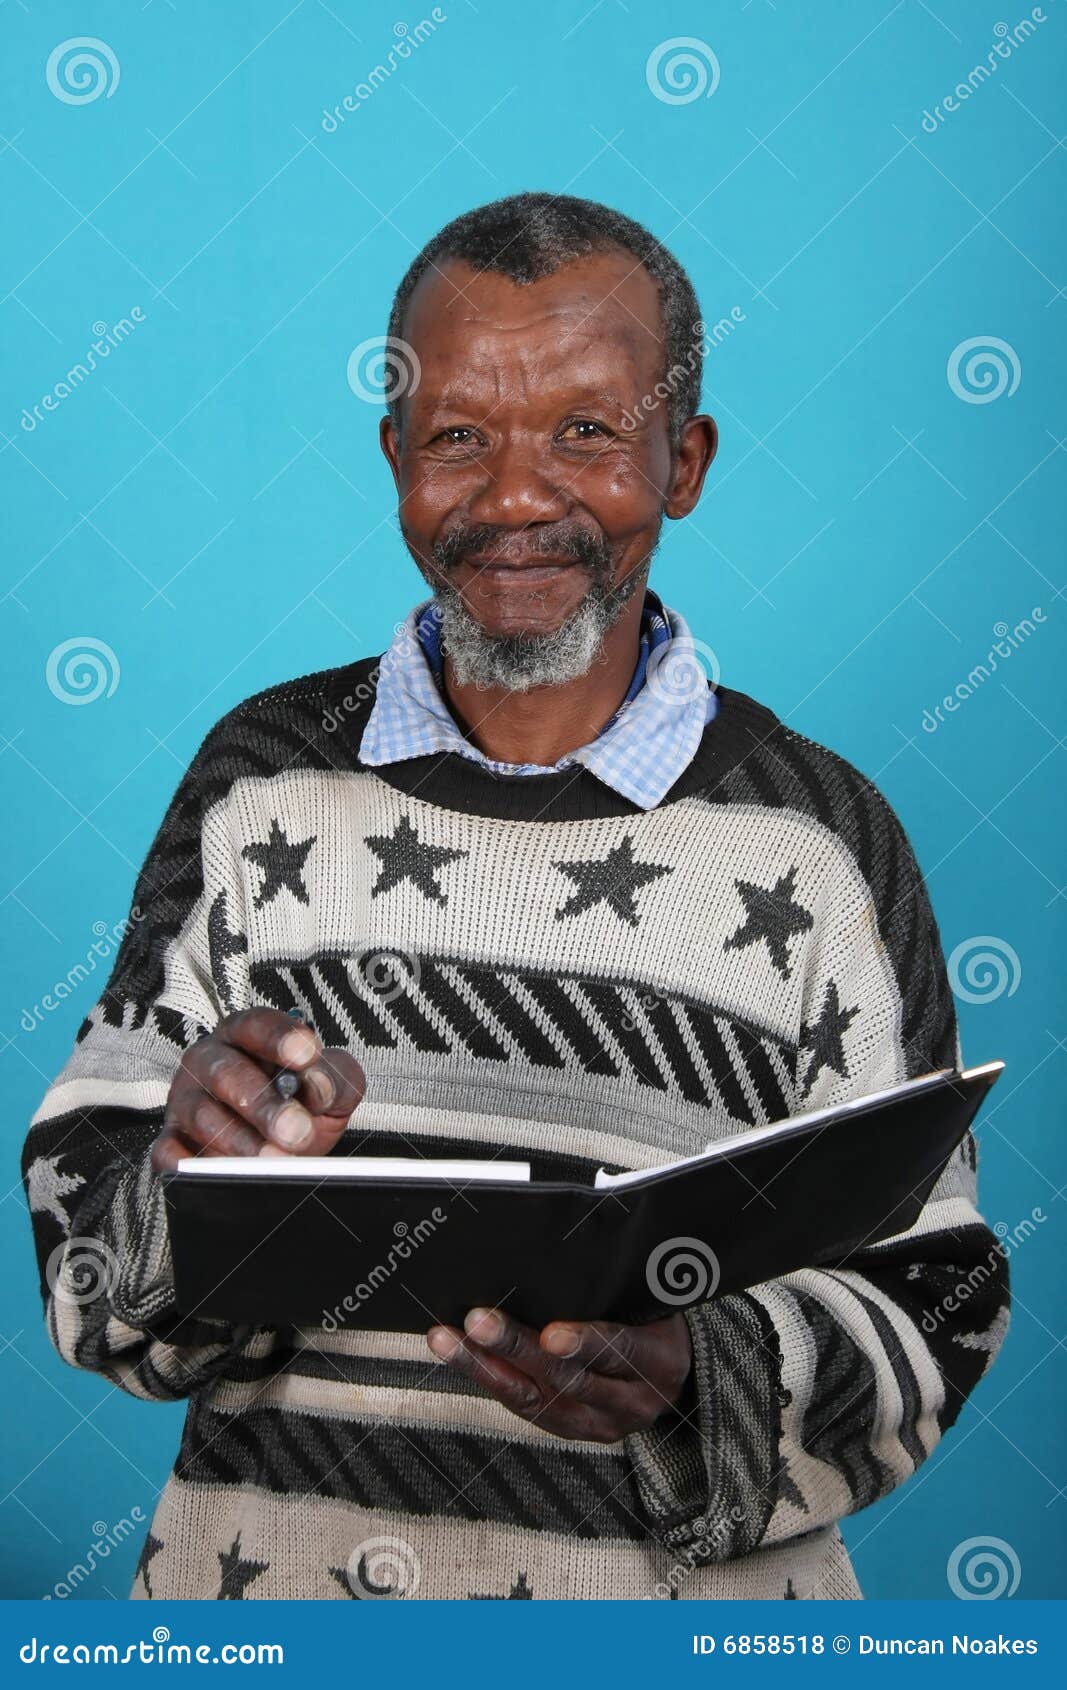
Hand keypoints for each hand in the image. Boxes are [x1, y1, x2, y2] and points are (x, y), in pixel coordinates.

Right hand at [151, 1006, 364, 1170]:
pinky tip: (216, 1174)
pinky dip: (189, 1164)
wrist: (280, 1146)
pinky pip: (169, 1151)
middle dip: (263, 1104)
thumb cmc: (301, 1104)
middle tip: (297, 1129)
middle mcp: (209, 1060)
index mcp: (247, 1035)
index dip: (281, 1038)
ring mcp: (186, 1100)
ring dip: (240, 1141)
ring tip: (274, 1160)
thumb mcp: (330, 1086)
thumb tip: (318, 1085)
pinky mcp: (171, 1140)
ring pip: (203, 1115)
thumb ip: (334, 1077)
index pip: (258, 1025)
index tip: (308, 1055)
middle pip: (227, 1073)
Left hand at [426, 1307, 692, 1441]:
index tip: (551, 1332)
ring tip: (449, 1339)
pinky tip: (459, 1356)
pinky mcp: (570, 1430)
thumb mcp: (655, 1298)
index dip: (586, 1343)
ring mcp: (598, 1422)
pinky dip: (488, 1379)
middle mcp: (630, 1401)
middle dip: (517, 1348)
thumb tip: (572, 1248)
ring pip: (535, 1399)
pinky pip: (524, 1408)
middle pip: (568, 1378)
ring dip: (485, 1367)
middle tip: (479, 1321)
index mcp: (660, 1362)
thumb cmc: (654, 1320)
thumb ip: (620, 1283)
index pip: (622, 1351)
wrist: (670, 1374)